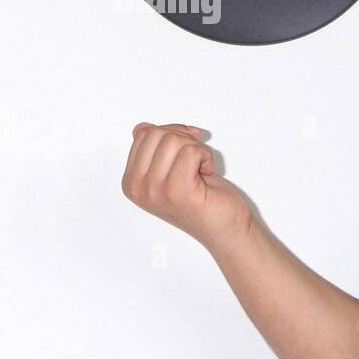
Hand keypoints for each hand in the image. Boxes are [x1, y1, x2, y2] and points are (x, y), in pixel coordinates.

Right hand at [121, 122, 253, 252]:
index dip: (173, 132)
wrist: (226, 230)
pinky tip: (206, 173)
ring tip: (200, 169)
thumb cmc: (203, 202)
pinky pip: (191, 151)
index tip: (189, 148)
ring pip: (175, 140)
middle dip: (184, 139)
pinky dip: (206, 156)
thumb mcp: (170, 172)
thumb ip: (154, 151)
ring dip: (197, 149)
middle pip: (157, 134)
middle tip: (196, 160)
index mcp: (132, 182)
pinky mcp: (178, 190)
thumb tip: (142, 128)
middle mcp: (139, 188)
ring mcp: (156, 190)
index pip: (143, 134)